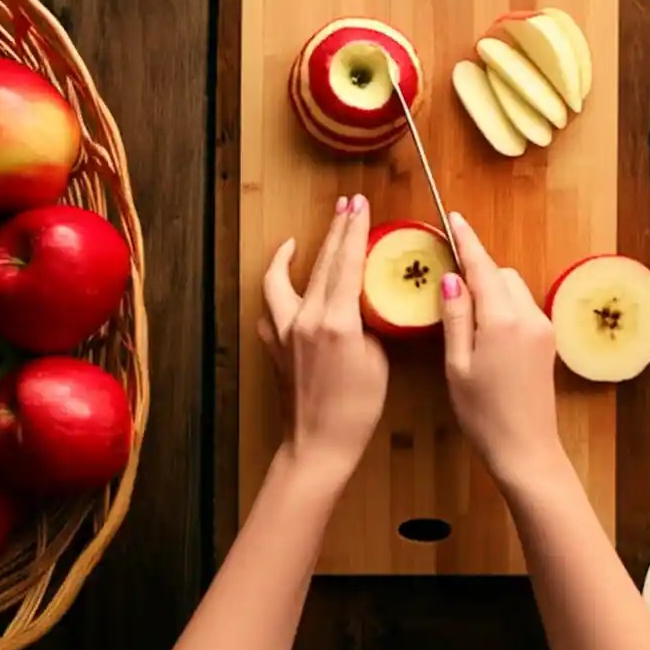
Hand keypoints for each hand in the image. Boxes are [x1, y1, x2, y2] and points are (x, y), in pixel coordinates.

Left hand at [259, 193, 387, 479]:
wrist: (317, 444)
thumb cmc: (356, 410)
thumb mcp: (377, 360)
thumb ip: (370, 323)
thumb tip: (366, 303)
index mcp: (337, 321)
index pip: (347, 263)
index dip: (353, 230)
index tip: (358, 205)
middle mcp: (305, 319)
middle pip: (320, 263)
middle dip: (334, 231)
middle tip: (345, 206)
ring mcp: (285, 331)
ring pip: (282, 281)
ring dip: (290, 258)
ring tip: (295, 242)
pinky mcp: (274, 346)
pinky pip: (271, 309)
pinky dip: (277, 293)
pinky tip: (285, 288)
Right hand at [440, 212, 563, 480]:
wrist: (526, 450)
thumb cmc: (483, 414)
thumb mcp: (457, 365)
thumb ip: (455, 316)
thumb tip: (452, 277)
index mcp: (502, 320)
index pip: (483, 267)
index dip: (467, 241)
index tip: (454, 218)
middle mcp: (529, 317)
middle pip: (501, 275)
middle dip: (478, 272)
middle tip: (450, 286)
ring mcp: (543, 329)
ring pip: (514, 290)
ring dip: (492, 291)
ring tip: (466, 316)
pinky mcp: (548, 342)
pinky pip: (523, 309)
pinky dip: (504, 308)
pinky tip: (487, 332)